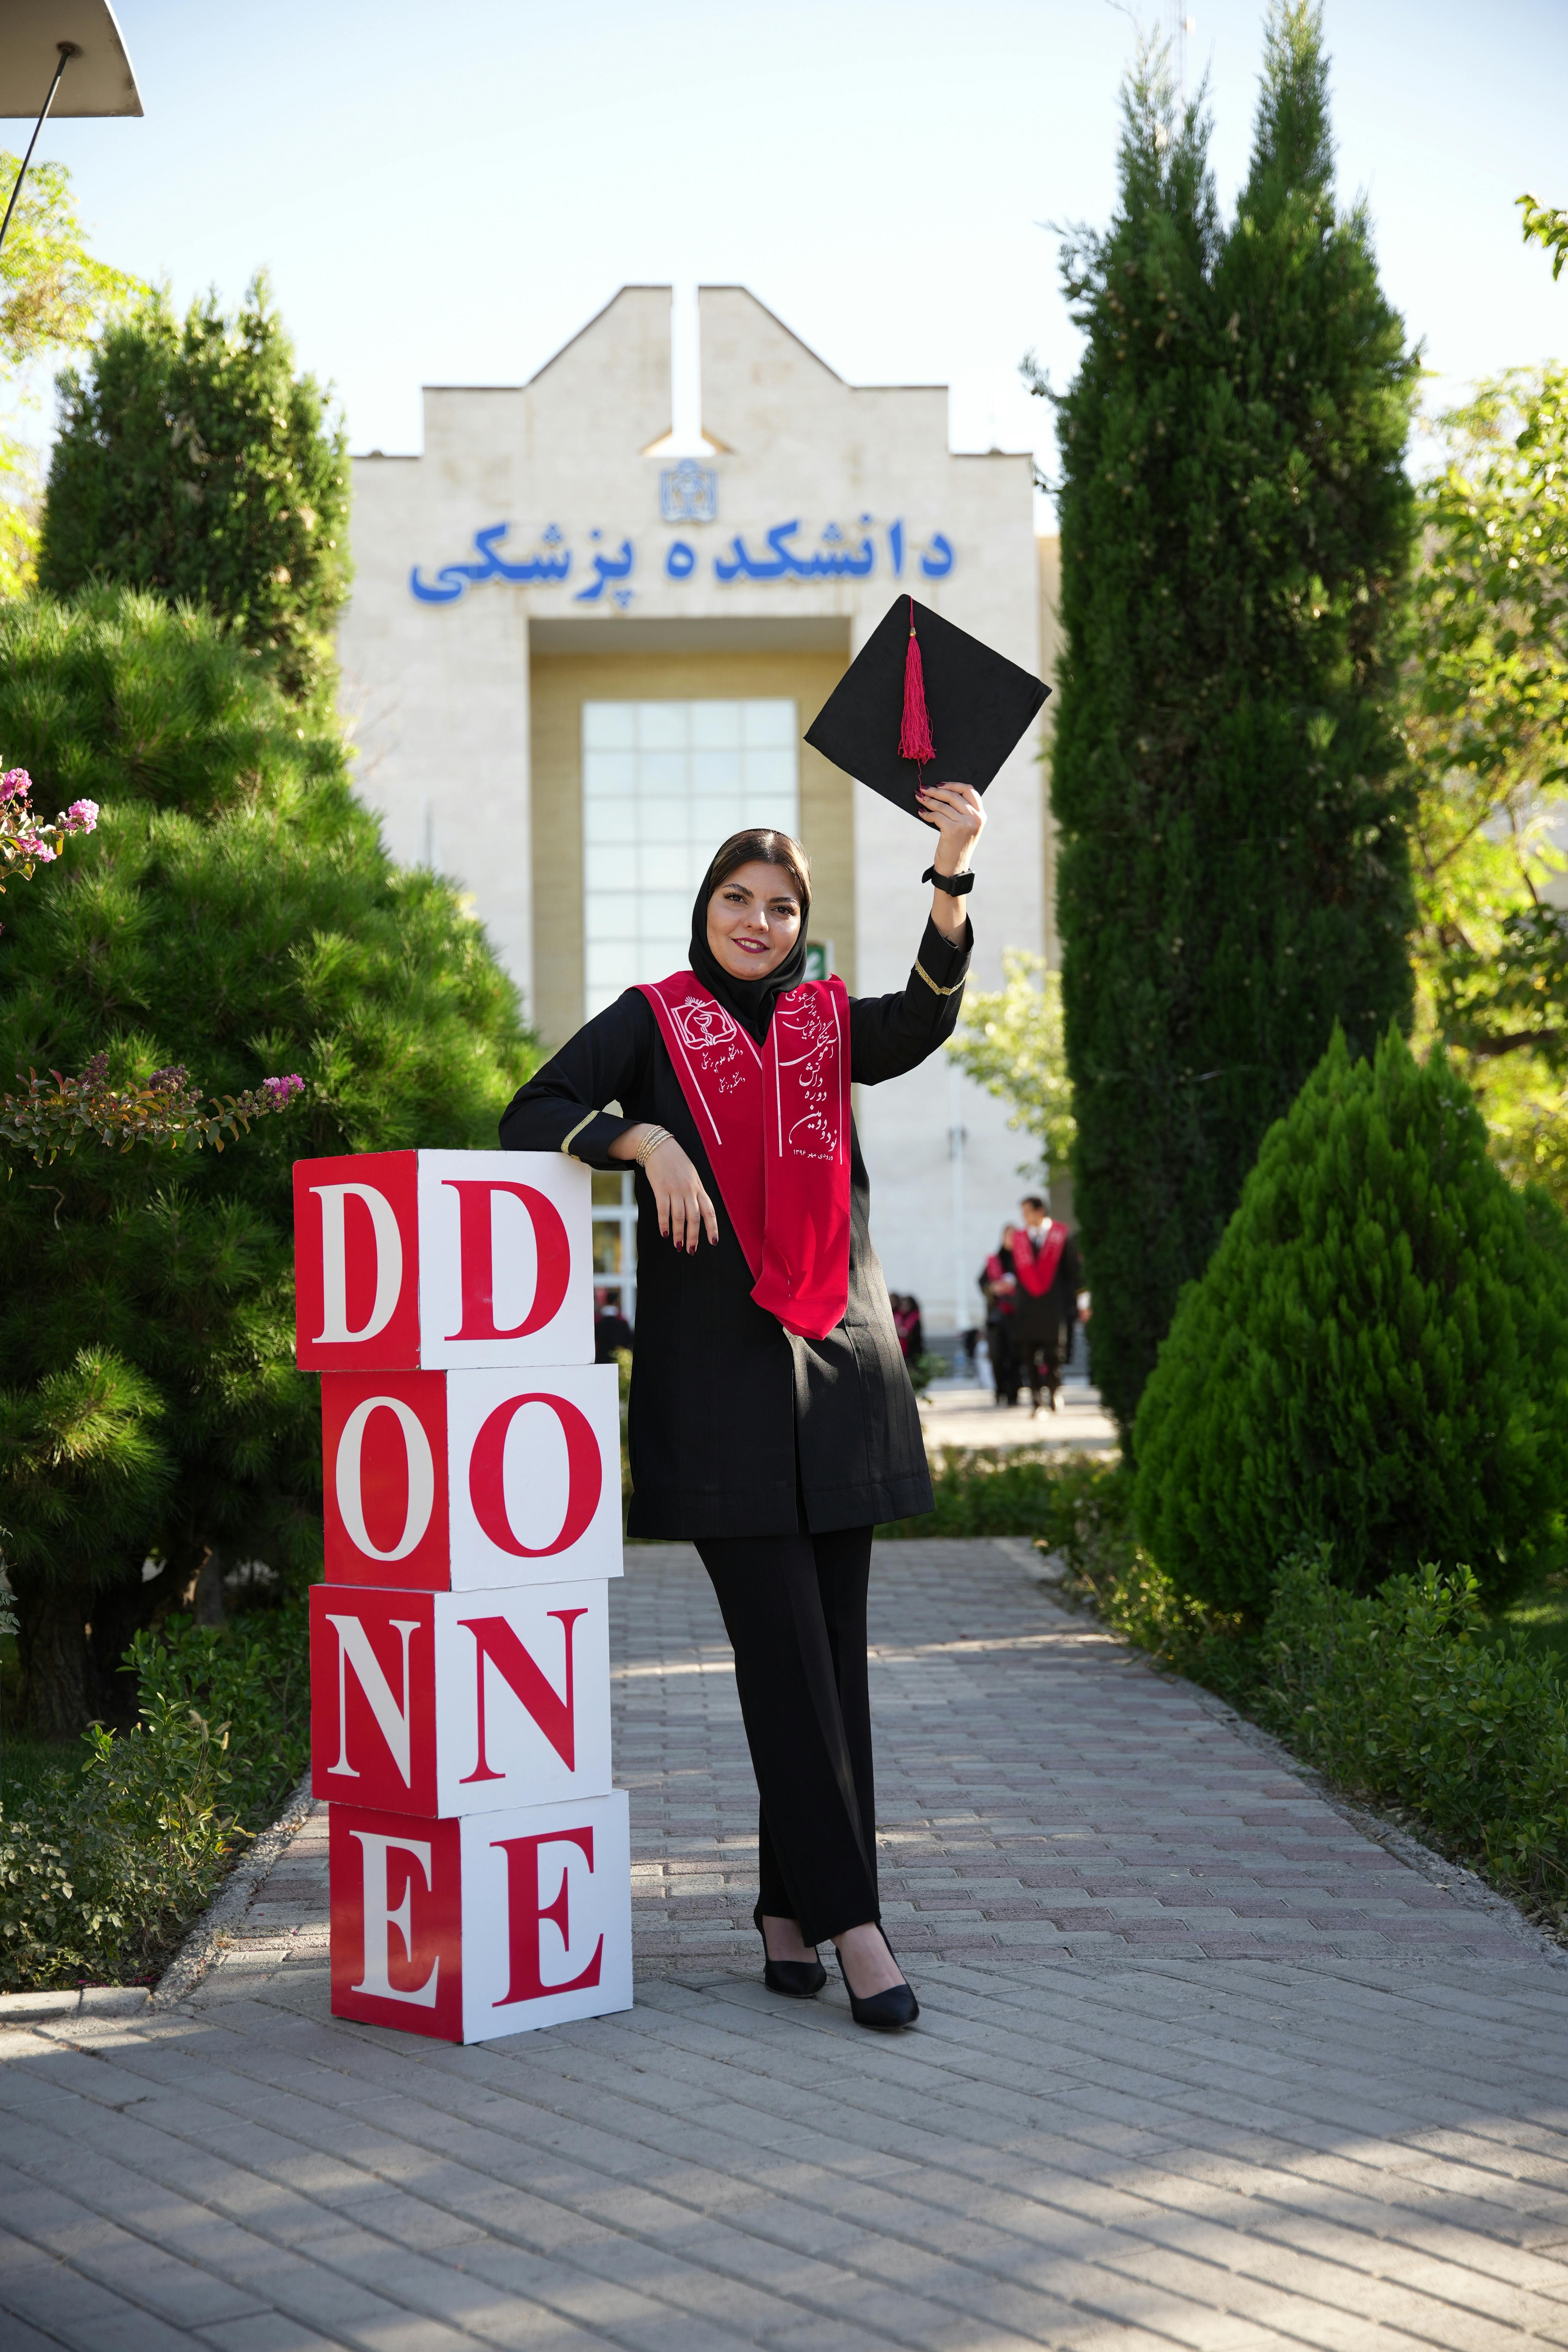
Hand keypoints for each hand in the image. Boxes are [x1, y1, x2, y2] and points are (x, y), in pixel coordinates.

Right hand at [643, 1135, 718, 1251]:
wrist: (659, 1146)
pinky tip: (665, 1233)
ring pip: (679, 1216)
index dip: (712, 1228)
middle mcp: (689, 1190)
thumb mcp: (691, 1176)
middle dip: (694, 1237)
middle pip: (694, 1217)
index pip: (709, 1211)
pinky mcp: (660, 1188)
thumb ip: (695, 1192)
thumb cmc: (676, 1162)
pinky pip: (663, 1209)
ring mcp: (675, 1189)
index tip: (713, 1242)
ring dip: (679, 1233)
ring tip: (679, 1246)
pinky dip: (664, 1223)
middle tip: (691, 1251)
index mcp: (699, 1188)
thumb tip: (698, 1212)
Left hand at [916, 780, 984, 872]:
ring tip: (919, 798)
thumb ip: (962, 811)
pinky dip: (926, 813)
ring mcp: (965, 824)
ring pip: (943, 805)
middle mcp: (976, 818)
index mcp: (981, 815)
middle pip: (954, 795)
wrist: (954, 868)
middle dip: (936, 790)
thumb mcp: (966, 827)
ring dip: (928, 800)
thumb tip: (942, 792)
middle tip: (923, 788)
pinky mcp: (953, 830)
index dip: (953, 785)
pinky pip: (937, 815)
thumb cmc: (957, 847)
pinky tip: (921, 813)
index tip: (939, 784)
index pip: (969, 790)